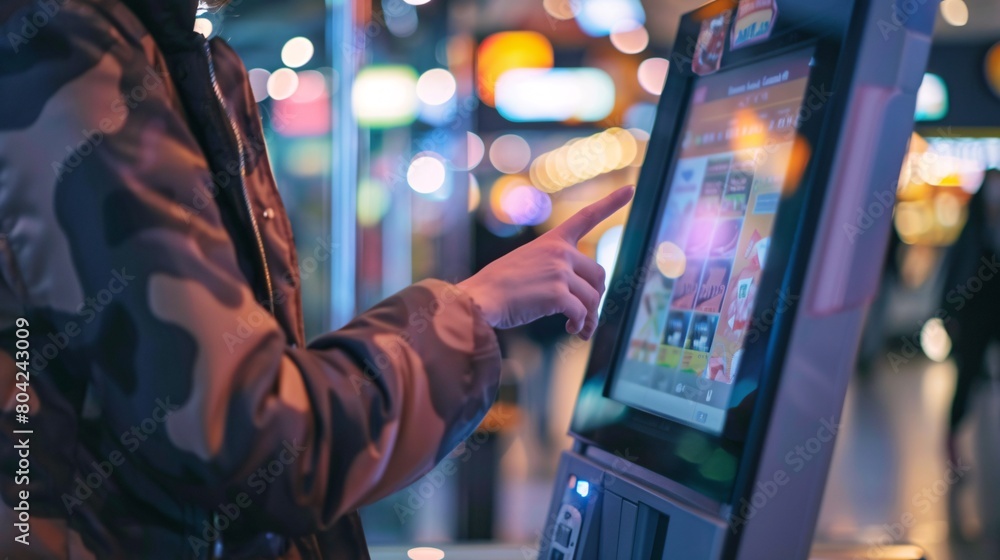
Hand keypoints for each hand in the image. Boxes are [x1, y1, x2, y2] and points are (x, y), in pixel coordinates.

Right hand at [458, 186, 634, 338]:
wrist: (480, 299)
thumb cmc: (499, 286)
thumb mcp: (527, 263)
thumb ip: (555, 268)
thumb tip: (584, 296)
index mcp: (552, 240)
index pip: (587, 216)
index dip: (611, 202)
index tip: (631, 190)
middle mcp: (560, 252)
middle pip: (598, 274)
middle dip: (596, 296)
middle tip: (587, 313)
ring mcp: (559, 272)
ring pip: (592, 297)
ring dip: (589, 317)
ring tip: (581, 329)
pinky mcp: (557, 294)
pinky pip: (580, 313)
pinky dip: (580, 325)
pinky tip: (573, 331)